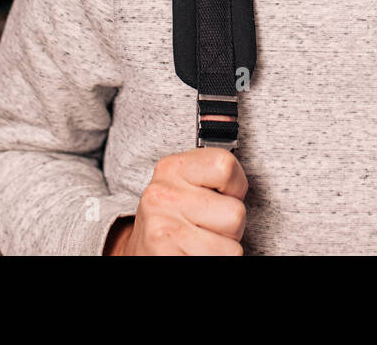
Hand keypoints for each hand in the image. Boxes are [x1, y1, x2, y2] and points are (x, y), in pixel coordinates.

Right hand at [106, 147, 247, 254]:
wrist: (141, 253)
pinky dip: (214, 262)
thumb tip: (229, 114)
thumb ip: (215, 166)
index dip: (236, 187)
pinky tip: (193, 254)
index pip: (226, 166)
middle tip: (207, 227)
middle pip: (236, 214)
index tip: (222, 195)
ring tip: (200, 243)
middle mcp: (162, 194)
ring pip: (231, 246)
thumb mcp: (189, 184)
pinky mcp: (164, 254)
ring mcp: (162, 227)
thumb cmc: (178, 219)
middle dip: (231, 228)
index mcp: (173, 167)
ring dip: (223, 249)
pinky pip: (219, 262)